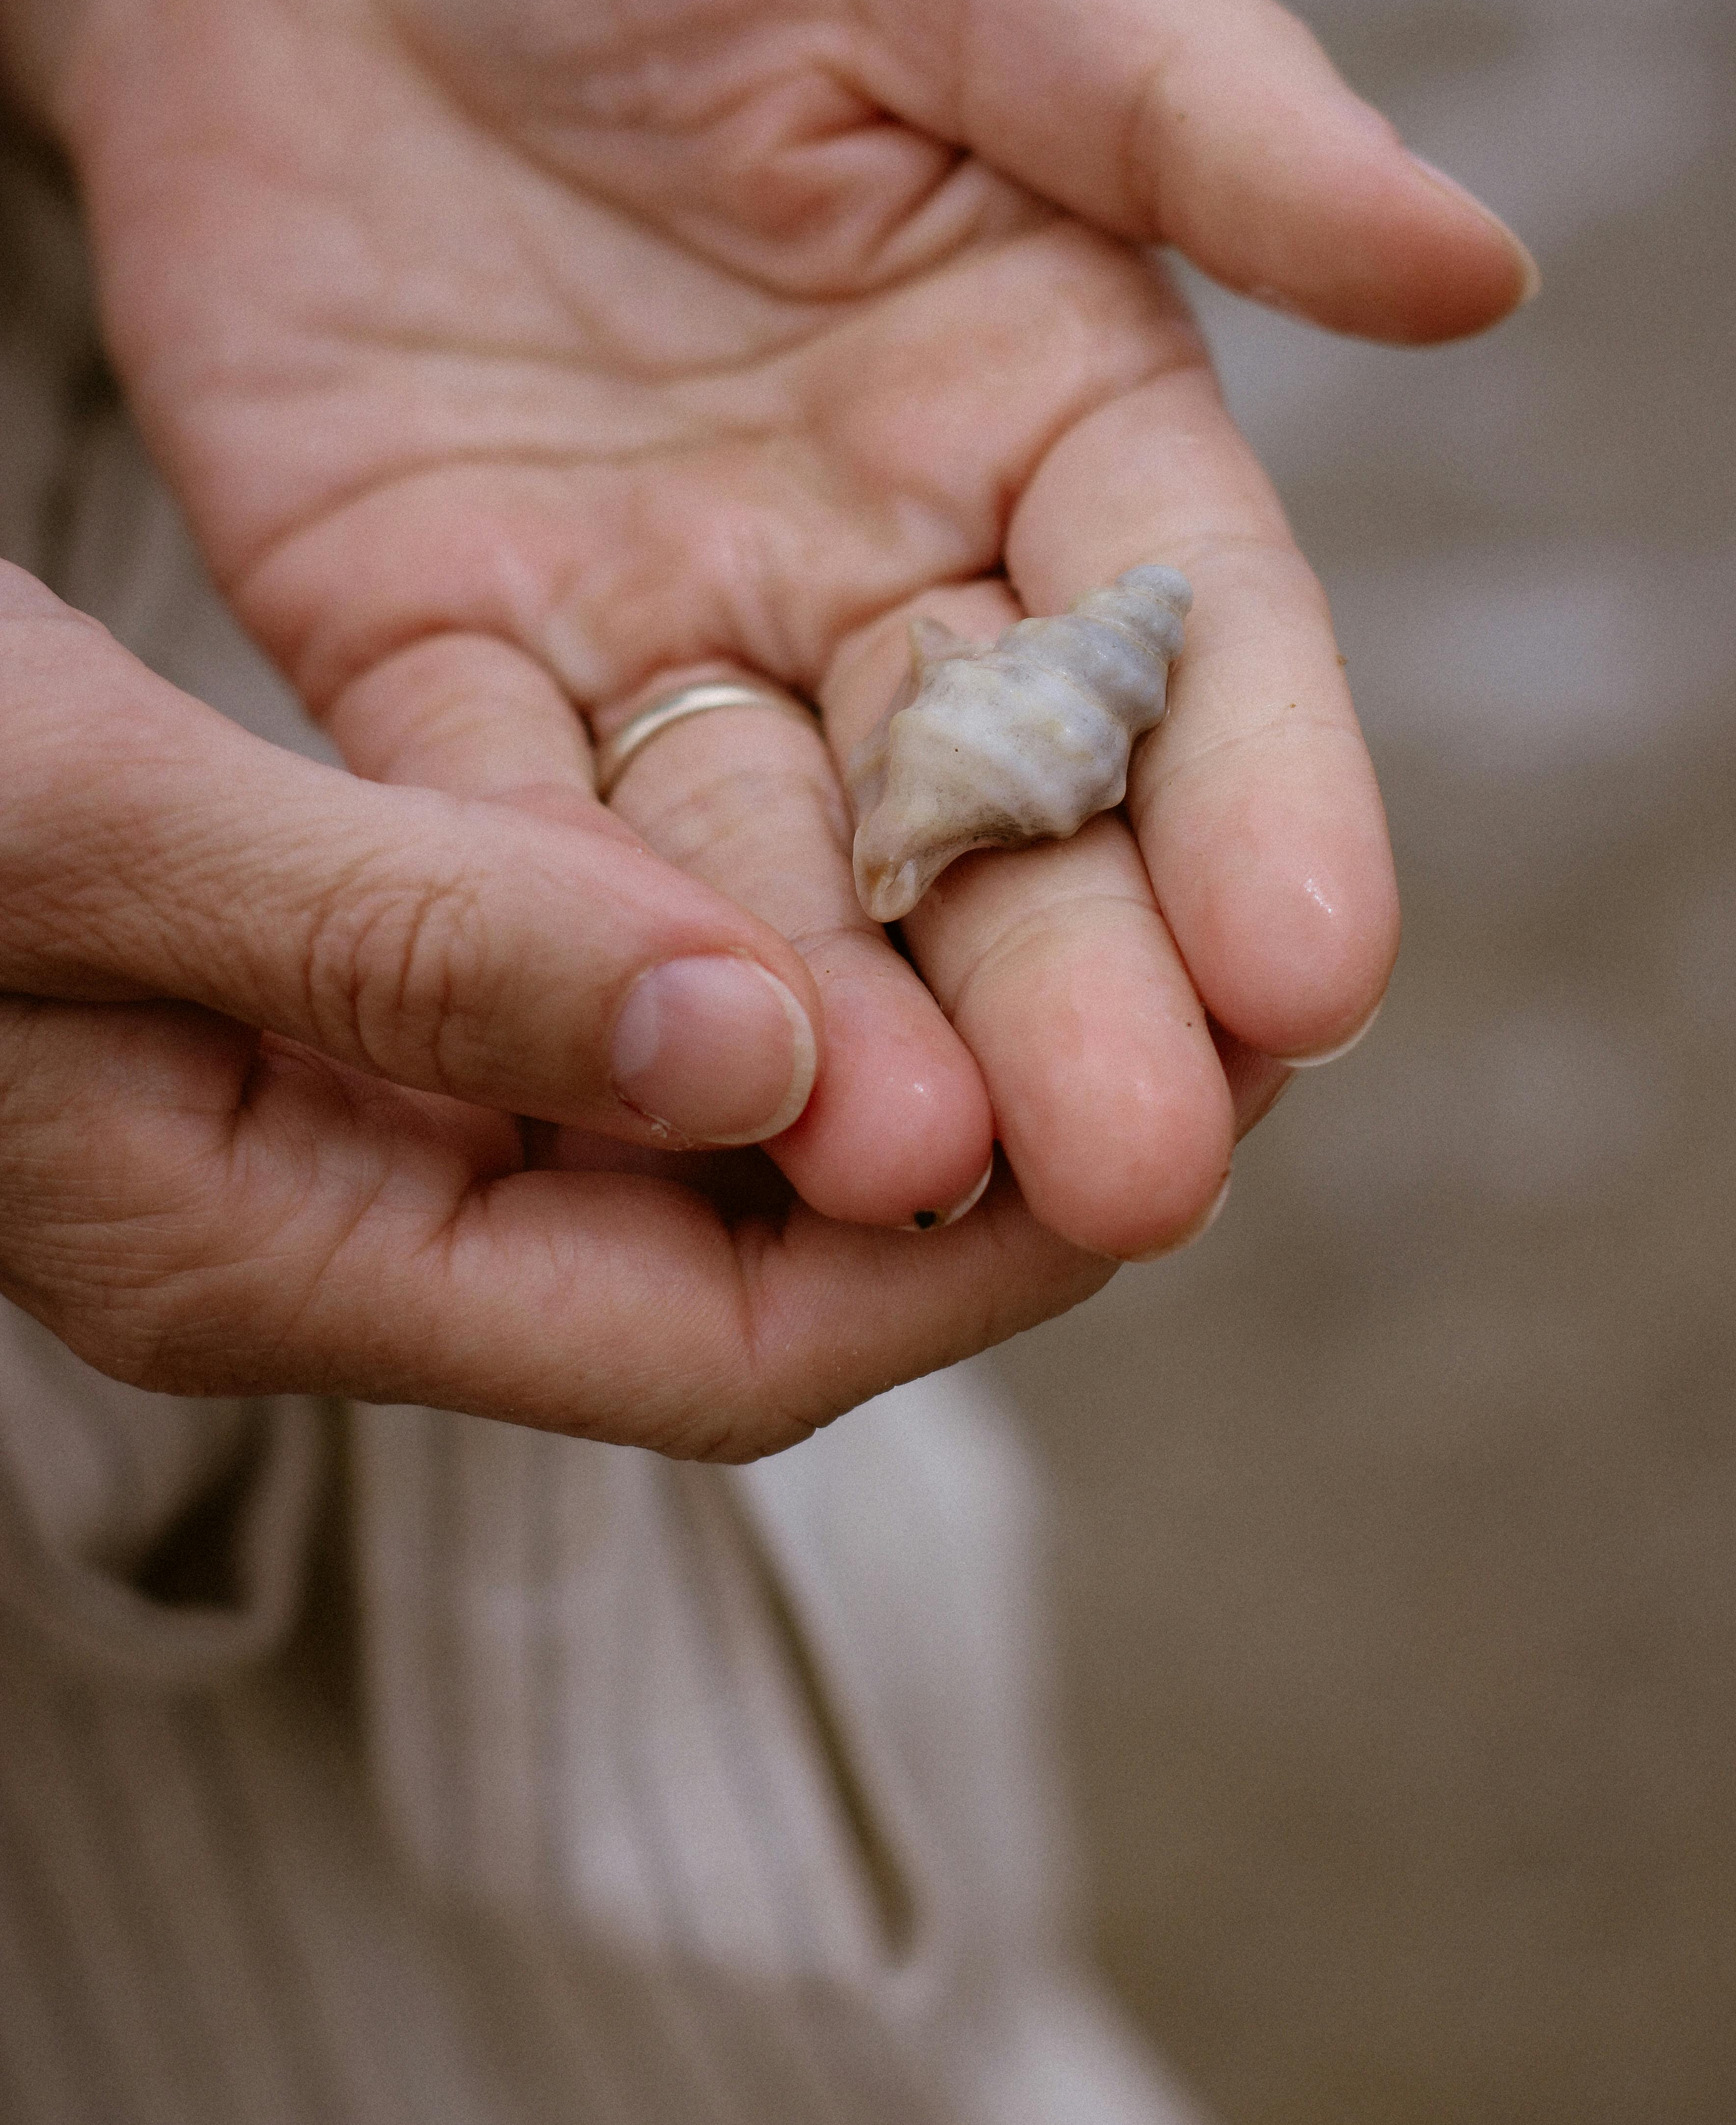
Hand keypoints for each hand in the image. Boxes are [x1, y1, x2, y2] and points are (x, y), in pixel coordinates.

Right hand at [0, 565, 1112, 1451]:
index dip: (968, 1260)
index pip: (715, 1344)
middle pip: (746, 1230)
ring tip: (1116, 876)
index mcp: (259, 1244)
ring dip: (905, 997)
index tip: (1181, 1129)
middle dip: (992, 1132)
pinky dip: (768, 892)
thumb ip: (399, 945)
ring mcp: (333, 1074)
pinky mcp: (340, 943)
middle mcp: (331, 1192)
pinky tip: (898, 780)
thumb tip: (763, 1054)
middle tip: (1231, 1000)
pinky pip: (614, 953)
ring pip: (702, 1084)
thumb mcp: (72, 822)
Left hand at [1, 0, 1529, 1313]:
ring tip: (915, 1178)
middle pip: (1006, 804)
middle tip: (1144, 1177)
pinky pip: (505, 818)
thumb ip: (1184, 103)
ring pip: (777, 867)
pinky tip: (642, 1059)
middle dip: (1078, 988)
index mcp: (1044, 391)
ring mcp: (664, 625)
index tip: (1320, 975)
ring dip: (845, 1028)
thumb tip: (1483, 265)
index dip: (1263, 794)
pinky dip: (567, 933)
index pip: (1190, 624)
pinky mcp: (437, 658)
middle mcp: (880, 550)